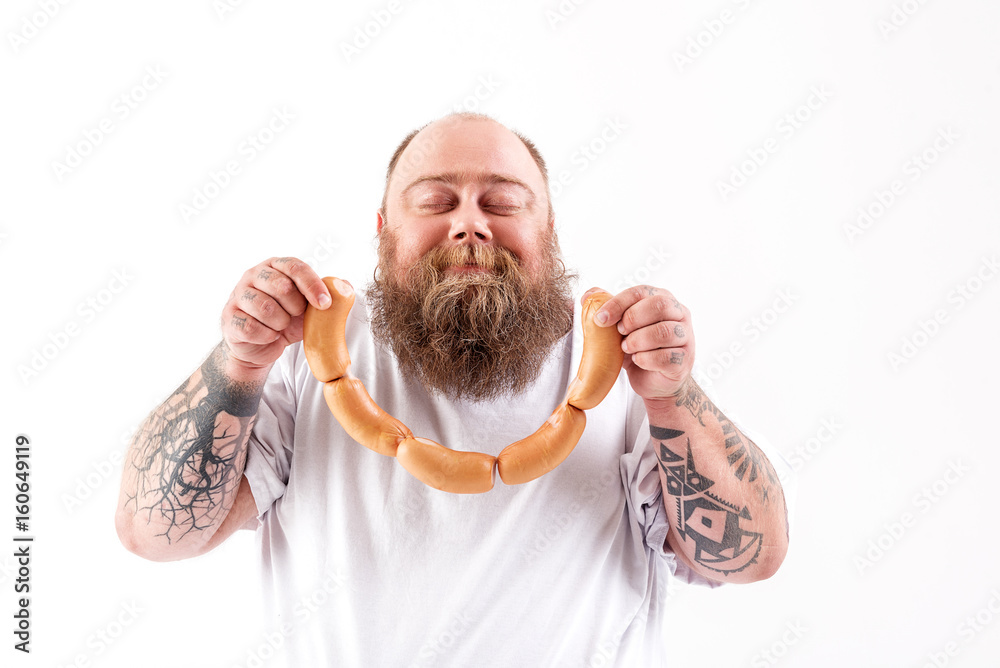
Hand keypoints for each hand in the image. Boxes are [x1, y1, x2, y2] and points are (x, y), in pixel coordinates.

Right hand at [220, 257, 332, 378]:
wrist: (261, 346)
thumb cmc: (287, 320)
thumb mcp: (310, 308)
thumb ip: (327, 295)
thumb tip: (345, 286)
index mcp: (276, 266)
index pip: (295, 267)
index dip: (312, 285)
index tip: (325, 304)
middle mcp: (254, 275)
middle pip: (281, 286)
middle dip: (296, 307)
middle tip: (295, 316)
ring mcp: (238, 294)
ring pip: (265, 307)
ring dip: (280, 323)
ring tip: (281, 326)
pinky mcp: (229, 316)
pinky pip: (251, 327)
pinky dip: (266, 336)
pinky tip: (269, 335)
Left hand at [585, 285, 694, 404]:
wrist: (652, 380)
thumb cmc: (638, 348)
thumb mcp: (619, 327)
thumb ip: (606, 309)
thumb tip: (587, 296)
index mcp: (663, 299)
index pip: (641, 291)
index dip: (618, 303)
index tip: (600, 319)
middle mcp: (680, 314)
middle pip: (659, 305)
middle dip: (632, 318)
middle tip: (619, 332)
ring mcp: (686, 337)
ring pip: (665, 332)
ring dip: (638, 340)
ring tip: (626, 348)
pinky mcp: (685, 360)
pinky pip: (666, 357)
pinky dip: (645, 359)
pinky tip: (637, 360)